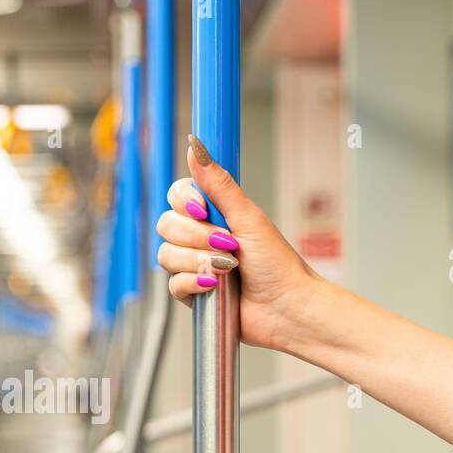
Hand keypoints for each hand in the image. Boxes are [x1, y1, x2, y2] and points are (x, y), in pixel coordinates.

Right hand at [156, 138, 320, 351]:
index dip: (184, 202)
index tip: (204, 209)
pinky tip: (215, 286)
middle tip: (228, 244)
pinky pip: (172, 284)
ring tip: (228, 269)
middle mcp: (199, 237)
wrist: (286, 307)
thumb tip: (196, 145)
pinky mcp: (191, 292)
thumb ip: (218, 183)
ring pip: (166, 255)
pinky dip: (194, 283)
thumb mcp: (247, 216)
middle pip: (166, 224)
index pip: (176, 195)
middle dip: (197, 236)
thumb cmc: (277, 263)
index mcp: (213, 214)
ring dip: (198, 261)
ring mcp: (193, 265)